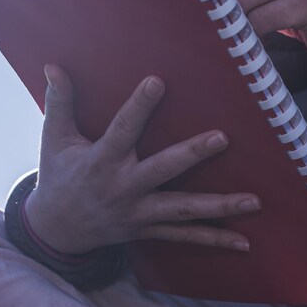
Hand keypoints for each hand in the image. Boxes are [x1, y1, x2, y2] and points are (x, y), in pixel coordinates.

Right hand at [23, 65, 260, 254]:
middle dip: (192, 154)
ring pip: (183, 209)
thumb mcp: (53, 140)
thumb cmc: (58, 176)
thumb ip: (59, 103)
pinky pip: (184, 236)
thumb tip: (52, 66)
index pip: (122, 130)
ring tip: (253, 200)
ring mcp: (139, 212)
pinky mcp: (148, 229)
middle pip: (163, 169)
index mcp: (101, 161)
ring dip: (219, 206)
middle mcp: (124, 188)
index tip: (157, 82)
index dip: (139, 106)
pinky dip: (214, 238)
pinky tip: (244, 241)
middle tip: (223, 137)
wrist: (57, 230)